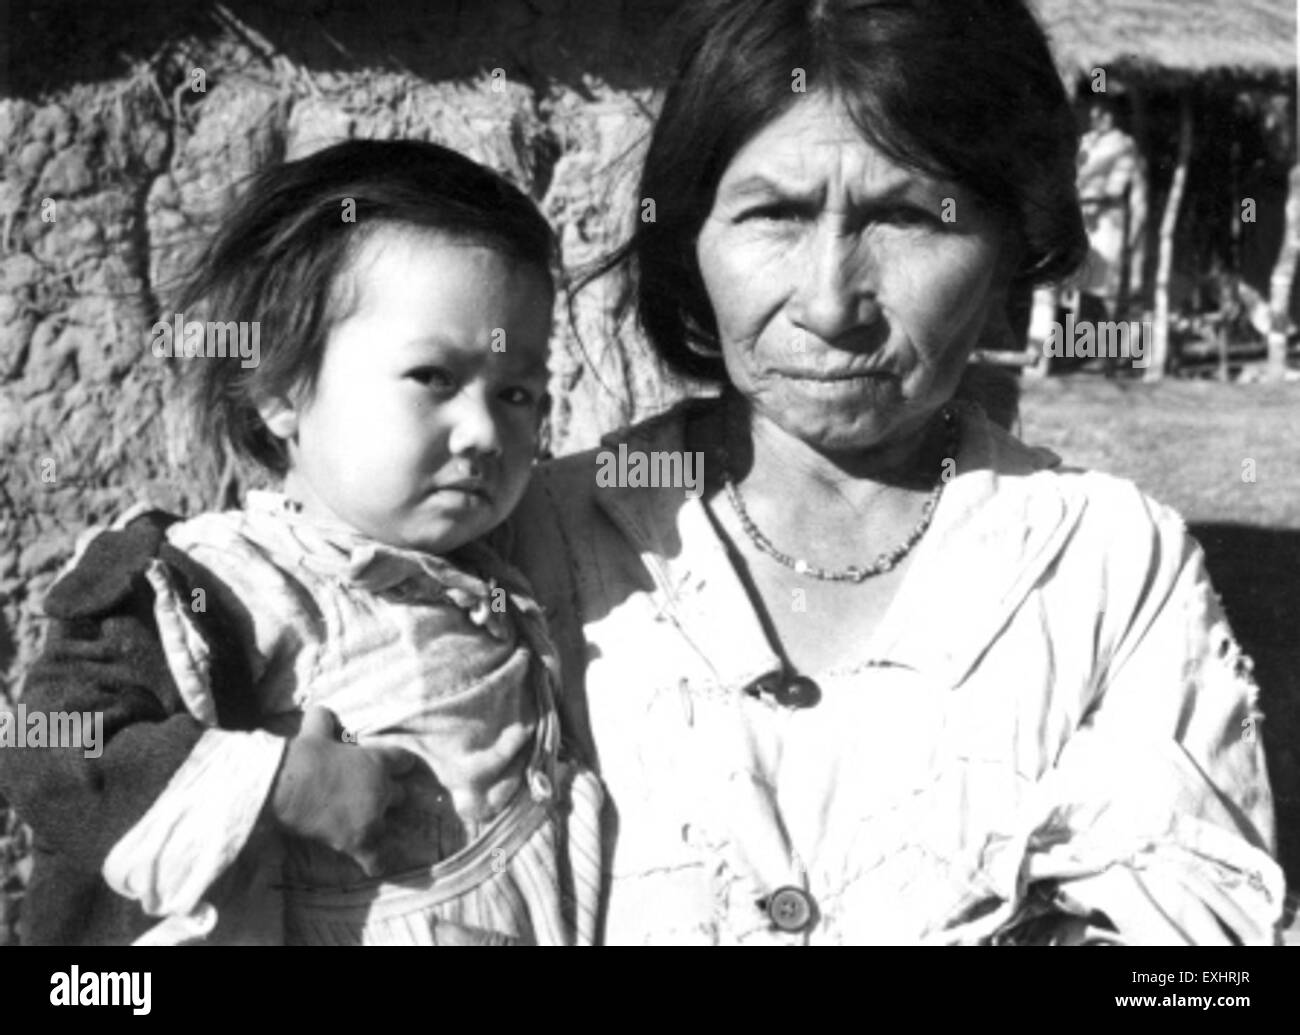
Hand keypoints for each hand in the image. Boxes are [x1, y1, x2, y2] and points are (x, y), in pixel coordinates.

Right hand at [268, 705, 417, 875]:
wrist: (285, 786)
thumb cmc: (302, 756)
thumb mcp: (314, 730)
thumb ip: (324, 720)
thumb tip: (322, 710)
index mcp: (376, 761)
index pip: (403, 761)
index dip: (402, 765)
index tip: (403, 767)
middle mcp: (381, 790)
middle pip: (401, 796)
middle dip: (390, 796)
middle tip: (376, 798)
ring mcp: (372, 817)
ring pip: (389, 824)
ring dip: (379, 825)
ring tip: (370, 829)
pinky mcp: (358, 841)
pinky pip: (376, 859)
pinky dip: (376, 863)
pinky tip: (374, 866)